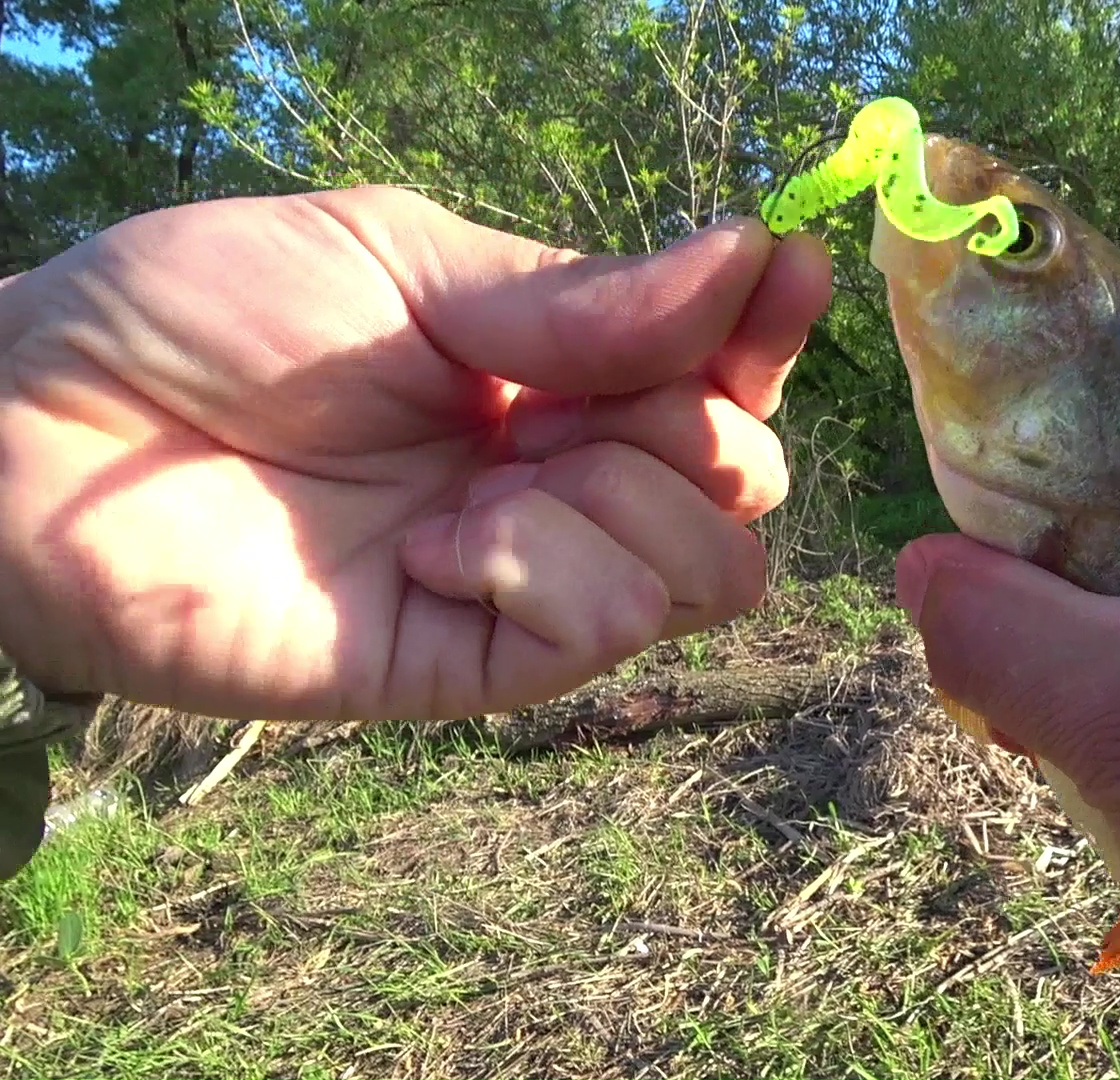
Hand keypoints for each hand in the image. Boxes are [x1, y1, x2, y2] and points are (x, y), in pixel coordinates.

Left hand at [0, 187, 829, 723]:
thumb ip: (574, 294)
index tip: (792, 276)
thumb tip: (745, 264)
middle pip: (748, 486)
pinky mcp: (469, 666)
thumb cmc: (205, 317)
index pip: (721, 376)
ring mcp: (525, 579)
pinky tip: (447, 542)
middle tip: (570, 402)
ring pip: (712, 571)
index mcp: (555, 376)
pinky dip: (549, 571)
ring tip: (489, 479)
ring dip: (628, 503)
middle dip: (706, 429)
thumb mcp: (402, 260)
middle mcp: (562, 481)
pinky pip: (602, 631)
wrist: (42, 429)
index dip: (772, 335)